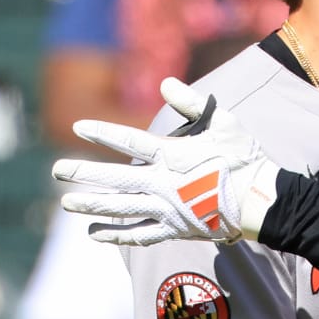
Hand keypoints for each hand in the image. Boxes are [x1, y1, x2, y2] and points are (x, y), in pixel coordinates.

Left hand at [52, 77, 281, 245]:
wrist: (261, 201)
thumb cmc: (245, 158)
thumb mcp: (224, 122)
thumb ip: (193, 102)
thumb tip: (165, 83)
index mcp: (173, 154)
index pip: (128, 141)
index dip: (102, 133)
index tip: (79, 127)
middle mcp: (163, 183)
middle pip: (115, 178)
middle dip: (84, 173)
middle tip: (57, 169)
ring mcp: (167, 209)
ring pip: (121, 208)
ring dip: (92, 206)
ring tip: (67, 203)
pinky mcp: (175, 229)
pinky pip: (140, 235)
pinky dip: (116, 235)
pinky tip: (95, 234)